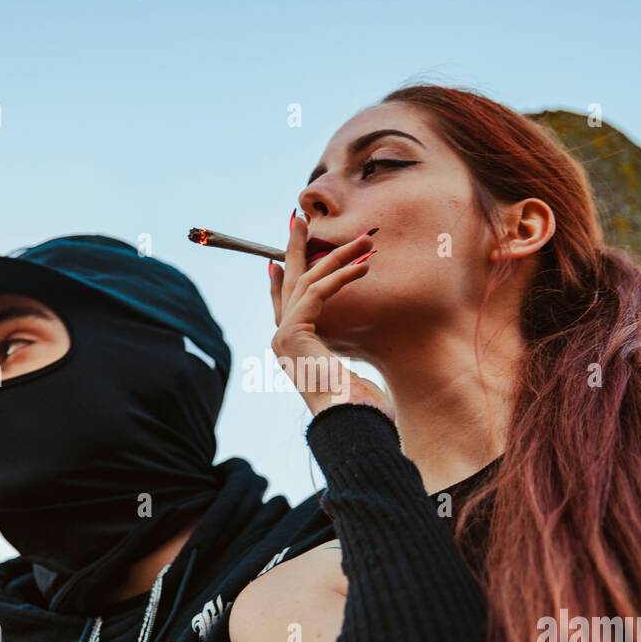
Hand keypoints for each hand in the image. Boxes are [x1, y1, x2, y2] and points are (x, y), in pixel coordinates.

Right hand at [267, 211, 393, 419]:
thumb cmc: (356, 407)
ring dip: (337, 256)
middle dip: (292, 248)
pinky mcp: (293, 332)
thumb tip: (354, 368)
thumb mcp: (349, 375)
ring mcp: (283, 336)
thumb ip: (343, 360)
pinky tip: (364, 267)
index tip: (276, 261)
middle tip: (297, 219)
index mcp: (292, 351)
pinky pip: (317, 292)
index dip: (277, 281)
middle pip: (287, 283)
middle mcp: (281, 341)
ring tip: (364, 240)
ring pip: (307, 282)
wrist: (347, 421)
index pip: (281, 306)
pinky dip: (342, 276)